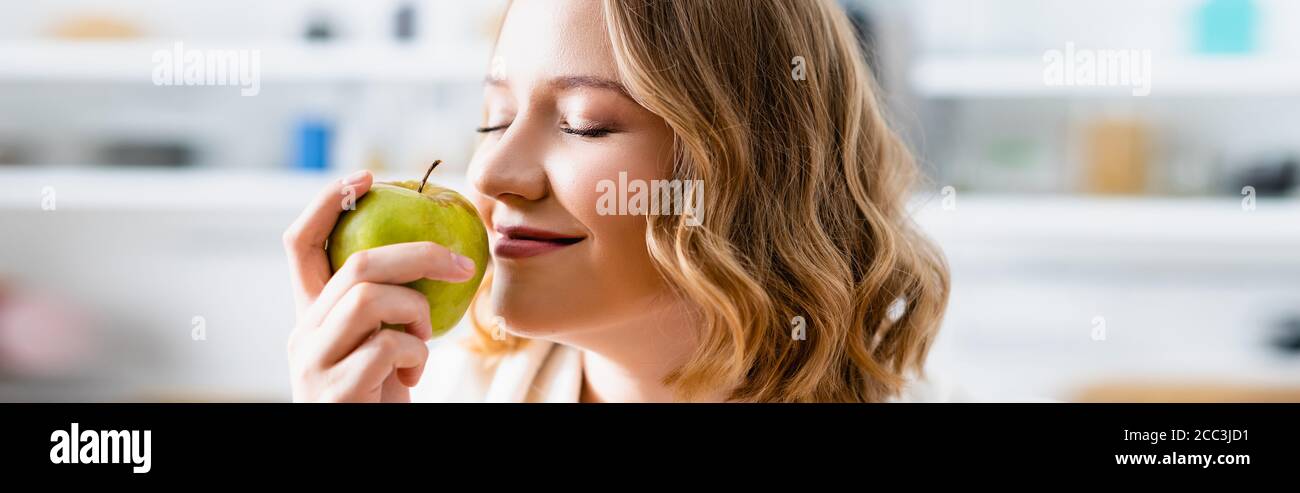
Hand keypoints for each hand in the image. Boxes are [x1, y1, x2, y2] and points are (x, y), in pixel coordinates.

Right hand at [283, 170, 476, 401]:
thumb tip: (441, 257)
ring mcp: (311, 362)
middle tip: (462, 265)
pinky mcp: (331, 390)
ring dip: (417, 313)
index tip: (368, 177)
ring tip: (423, 344)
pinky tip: (411, 381)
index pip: (299, 243)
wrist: (360, 452)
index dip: (327, 201)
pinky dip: (416, 357)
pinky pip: (386, 348)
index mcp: (310, 315)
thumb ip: (388, 309)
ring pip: (369, 298)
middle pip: (357, 263)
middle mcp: (301, 333)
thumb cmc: (378, 399)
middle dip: (418, 254)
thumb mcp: (382, 346)